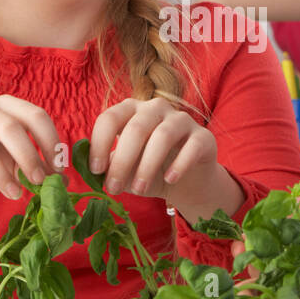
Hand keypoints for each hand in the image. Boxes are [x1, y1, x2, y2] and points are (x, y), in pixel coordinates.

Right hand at [0, 95, 61, 215]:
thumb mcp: (12, 162)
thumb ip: (35, 167)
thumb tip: (63, 181)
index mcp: (4, 108)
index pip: (34, 115)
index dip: (50, 141)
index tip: (58, 169)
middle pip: (8, 126)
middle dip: (28, 155)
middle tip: (39, 181)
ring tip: (15, 194)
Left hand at [89, 97, 219, 201]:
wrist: (186, 182)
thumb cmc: (149, 171)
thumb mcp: (126, 170)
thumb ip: (111, 167)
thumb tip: (97, 173)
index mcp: (131, 110)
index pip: (110, 118)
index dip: (100, 143)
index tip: (96, 170)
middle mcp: (155, 108)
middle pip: (136, 128)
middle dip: (123, 161)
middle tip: (114, 187)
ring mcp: (181, 120)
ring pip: (163, 136)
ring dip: (147, 165)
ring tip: (139, 190)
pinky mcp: (203, 137)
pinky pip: (192, 147)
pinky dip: (179, 164)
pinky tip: (170, 179)